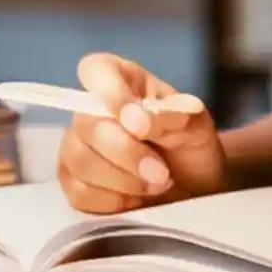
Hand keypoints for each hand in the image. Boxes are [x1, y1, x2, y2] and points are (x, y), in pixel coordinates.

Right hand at [57, 53, 228, 213]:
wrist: (196, 189)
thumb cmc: (192, 146)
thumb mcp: (197, 125)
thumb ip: (174, 115)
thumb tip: (140, 119)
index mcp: (123, 81)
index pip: (96, 70)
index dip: (109, 92)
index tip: (138, 123)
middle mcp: (92, 111)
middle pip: (87, 124)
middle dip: (126, 152)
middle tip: (162, 172)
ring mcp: (78, 147)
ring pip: (80, 161)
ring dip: (124, 179)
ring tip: (158, 183)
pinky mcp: (74, 184)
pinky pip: (79, 193)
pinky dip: (113, 201)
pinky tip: (137, 199)